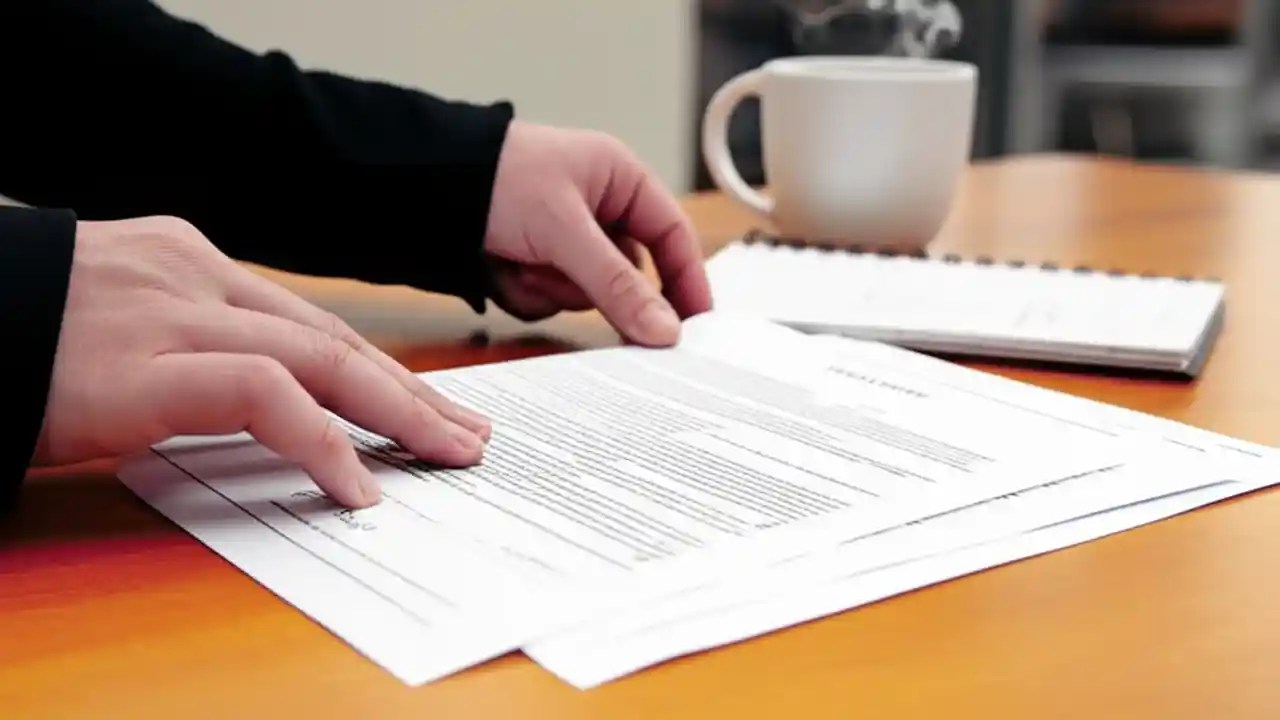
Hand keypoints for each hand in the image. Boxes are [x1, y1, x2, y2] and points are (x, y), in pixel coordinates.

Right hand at [37, 217, 490, 506]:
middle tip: (464, 435)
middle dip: (409, 392)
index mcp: (191, 265)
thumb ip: (188, 354)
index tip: (423, 405)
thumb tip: (255, 405)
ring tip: (446, 457)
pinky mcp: (148, 364)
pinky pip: (266, 398)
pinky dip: (323, 443)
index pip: (311, 322)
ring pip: (322, 359)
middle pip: (334, 338)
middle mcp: (196, 277)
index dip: (377, 369)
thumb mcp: (119, 333)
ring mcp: (176, 314)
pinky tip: (357, 485)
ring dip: (397, 413)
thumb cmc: (17, 334)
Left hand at [484, 121, 712, 345]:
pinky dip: (526, 293)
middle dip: (592, 286)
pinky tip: (502, 268)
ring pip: (585, 296)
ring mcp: (564, 239)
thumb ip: (618, 286)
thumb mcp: (566, 231)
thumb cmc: (496, 180)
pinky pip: (549, 300)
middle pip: (627, 277)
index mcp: (619, 179)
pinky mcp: (533, 262)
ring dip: (551, 288)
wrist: (419, 185)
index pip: (673, 235)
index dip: (687, 280)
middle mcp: (597, 209)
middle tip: (575, 288)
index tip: (694, 325)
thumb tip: (664, 331)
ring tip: (520, 260)